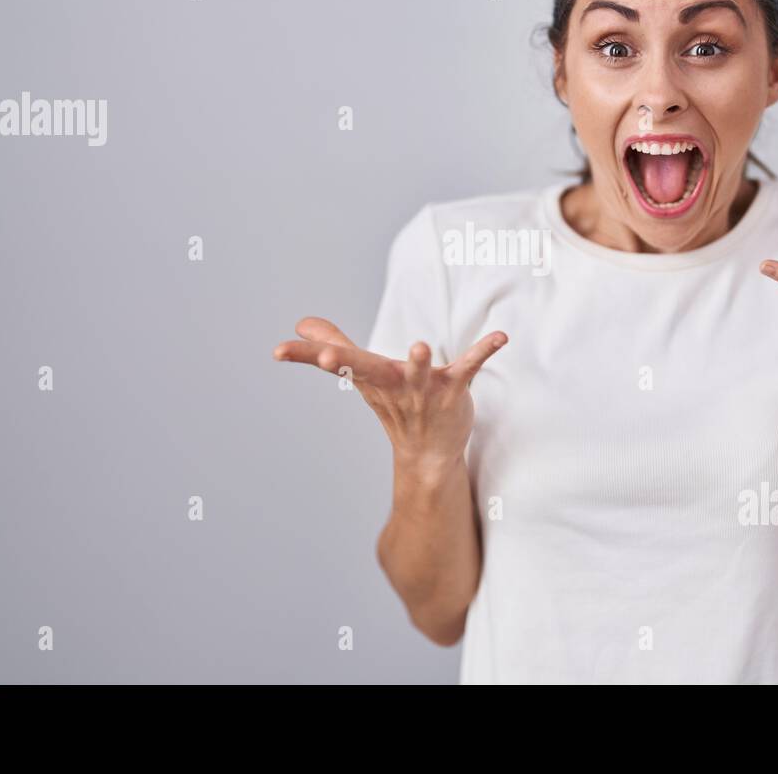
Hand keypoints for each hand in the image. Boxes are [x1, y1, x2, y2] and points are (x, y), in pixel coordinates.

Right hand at [272, 317, 507, 472]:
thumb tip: (302, 322)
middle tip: (326, 356)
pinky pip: (469, 368)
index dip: (305, 356)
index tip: (277, 351)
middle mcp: (392, 385)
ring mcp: (423, 391)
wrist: (430, 455)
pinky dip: (485, 351)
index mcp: (368, 377)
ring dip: (419, 363)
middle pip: (366, 370)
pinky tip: (501, 336)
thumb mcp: (363, 374)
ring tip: (419, 346)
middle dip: (345, 363)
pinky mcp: (454, 389)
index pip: (333, 364)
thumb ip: (335, 343)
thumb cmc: (395, 405)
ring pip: (419, 374)